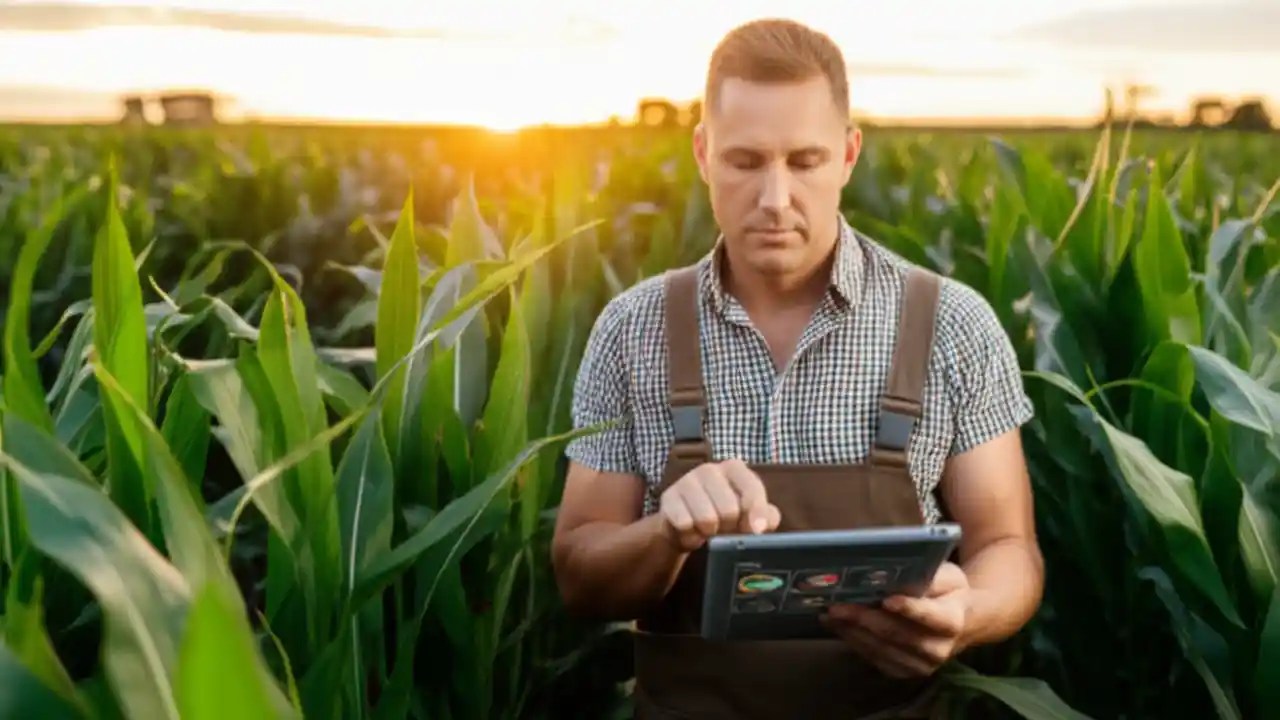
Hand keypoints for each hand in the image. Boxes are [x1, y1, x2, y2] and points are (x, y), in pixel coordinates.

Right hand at [657, 458, 780, 550]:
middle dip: (730, 527)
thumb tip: (761, 525)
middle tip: (726, 529)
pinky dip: (691, 535)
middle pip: (729, 509)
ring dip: (710, 533)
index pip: (752, 489)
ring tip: (709, 530)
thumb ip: (766, 517)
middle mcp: (710, 470)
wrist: (687, 526)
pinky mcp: (668, 498)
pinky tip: (692, 531)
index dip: (756, 514)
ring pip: (706, 519)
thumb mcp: (751, 516)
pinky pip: (685, 524)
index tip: (756, 531)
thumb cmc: (725, 518)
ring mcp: (686, 481)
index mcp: (734, 469)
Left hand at [819, 562, 970, 677]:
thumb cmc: (947, 592)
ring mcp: (919, 666)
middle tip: (838, 606)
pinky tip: (837, 627)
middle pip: (898, 634)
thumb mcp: (947, 576)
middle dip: (866, 619)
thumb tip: (896, 571)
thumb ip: (927, 575)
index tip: (887, 599)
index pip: (931, 617)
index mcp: (952, 621)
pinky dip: (853, 641)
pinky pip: (874, 658)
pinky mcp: (902, 673)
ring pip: (881, 649)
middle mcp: (938, 650)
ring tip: (829, 614)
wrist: (958, 624)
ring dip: (852, 631)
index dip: (909, 609)